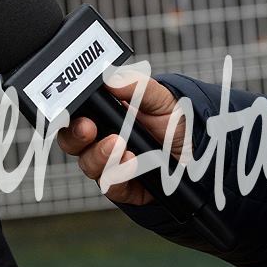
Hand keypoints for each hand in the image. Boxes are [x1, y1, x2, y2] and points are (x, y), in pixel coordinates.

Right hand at [56, 71, 188, 206]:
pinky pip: (111, 186)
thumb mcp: (161, 99)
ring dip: (99, 155)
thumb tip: (111, 78)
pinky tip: (131, 162)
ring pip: (88, 164)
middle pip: (72, 142)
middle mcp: (101, 140)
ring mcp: (110, 165)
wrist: (199, 155)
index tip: (73, 111)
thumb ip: (137, 87)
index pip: (74, 115)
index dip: (68, 114)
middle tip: (88, 129)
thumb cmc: (175, 124)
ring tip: (118, 145)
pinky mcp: (123, 188)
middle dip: (75, 136)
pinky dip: (119, 174)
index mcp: (104, 115)